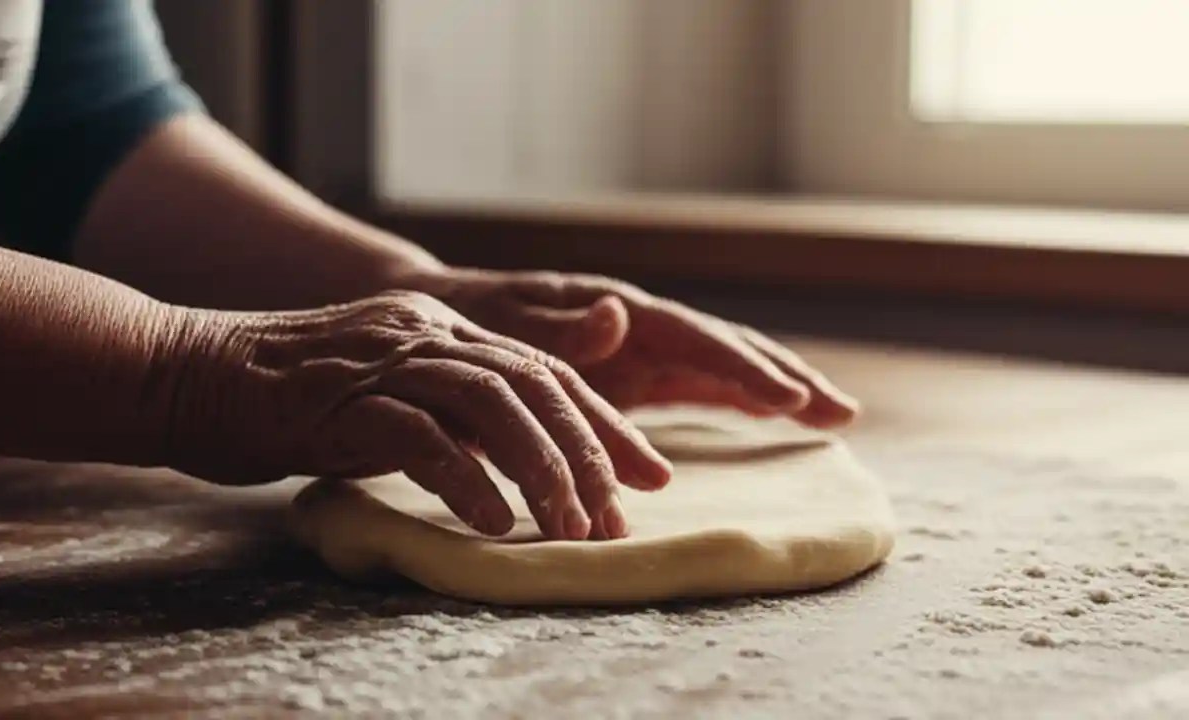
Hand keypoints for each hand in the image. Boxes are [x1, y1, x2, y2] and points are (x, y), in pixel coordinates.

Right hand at [163, 291, 671, 539]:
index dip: (605, 424)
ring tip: (570, 528)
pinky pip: (422, 437)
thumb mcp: (387, 403)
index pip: (547, 371)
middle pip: (536, 384)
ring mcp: (386, 360)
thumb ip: (449, 418)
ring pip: (494, 403)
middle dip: (590, 452)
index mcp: (443, 330)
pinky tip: (493, 522)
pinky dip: (467, 479)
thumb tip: (516, 466)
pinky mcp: (343, 397)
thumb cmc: (287, 403)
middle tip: (620, 515)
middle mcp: (426, 334)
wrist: (188, 375)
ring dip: (543, 467)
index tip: (648, 475)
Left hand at [406, 268, 859, 427]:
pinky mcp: (637, 371)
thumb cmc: (472, 321)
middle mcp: (640, 323)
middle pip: (727, 347)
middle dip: (785, 377)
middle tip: (841, 411)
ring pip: (725, 364)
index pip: (692, 337)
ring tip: (836, 415)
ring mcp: (643, 347)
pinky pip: (702, 384)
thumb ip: (564, 325)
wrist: (445, 315)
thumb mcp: (507, 322)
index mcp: (615, 309)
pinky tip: (778, 416)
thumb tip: (620, 312)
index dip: (742, 367)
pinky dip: (743, 397)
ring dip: (779, 388)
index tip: (790, 397)